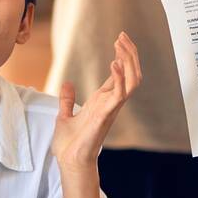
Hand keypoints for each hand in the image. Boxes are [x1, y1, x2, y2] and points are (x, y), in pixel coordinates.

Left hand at [52, 33, 140, 173]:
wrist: (69, 160)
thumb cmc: (69, 144)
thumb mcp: (65, 116)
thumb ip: (68, 100)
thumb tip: (67, 84)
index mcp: (103, 101)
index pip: (120, 74)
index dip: (123, 56)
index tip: (119, 39)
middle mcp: (111, 103)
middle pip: (130, 73)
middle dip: (130, 54)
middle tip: (123, 36)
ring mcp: (111, 108)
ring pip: (131, 81)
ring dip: (129, 61)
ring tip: (121, 44)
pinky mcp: (106, 115)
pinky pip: (119, 94)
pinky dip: (118, 77)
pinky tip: (114, 63)